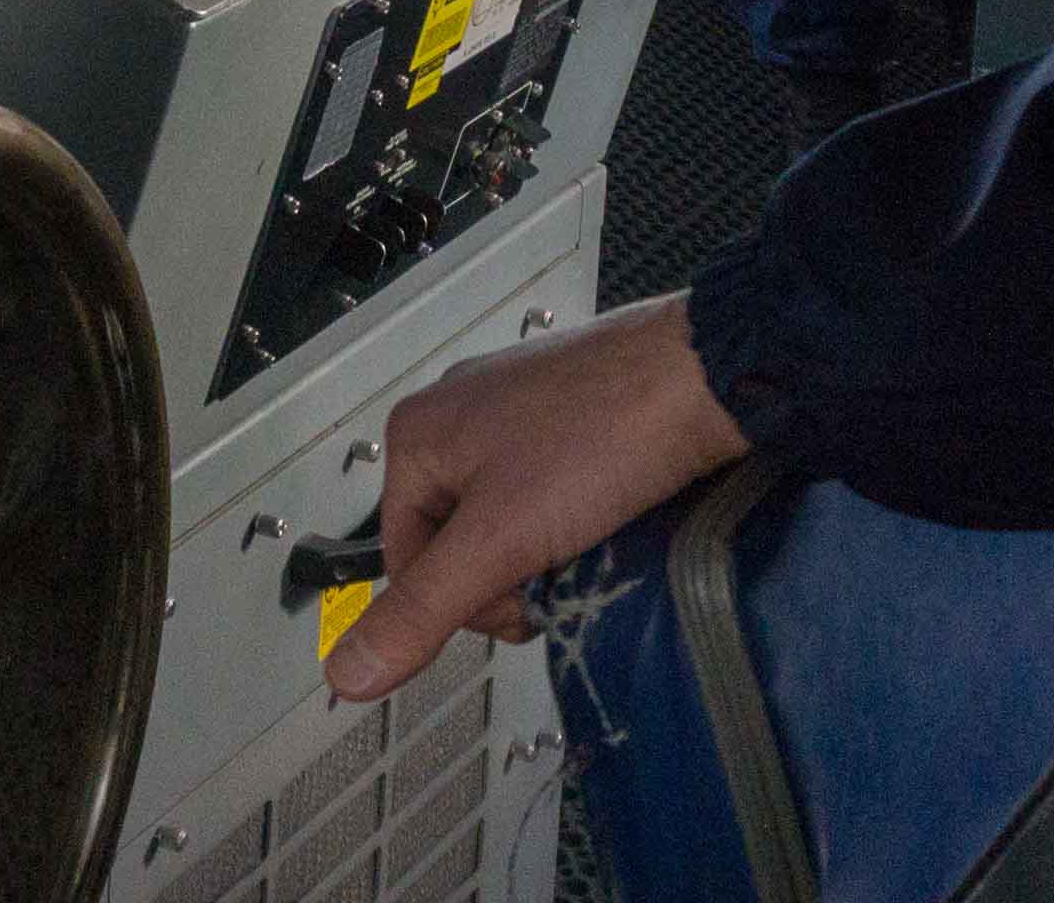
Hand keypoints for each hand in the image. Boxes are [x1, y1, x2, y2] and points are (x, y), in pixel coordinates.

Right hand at [322, 295, 751, 701]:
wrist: (709, 378)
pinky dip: (579, 520)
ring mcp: (516, 412)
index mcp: (417, 434)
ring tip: (595, 542)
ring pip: (510, 524)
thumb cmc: (599, 442)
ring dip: (548, 554)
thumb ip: (422, 611)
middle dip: (508, 578)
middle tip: (564, 569)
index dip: (461, 605)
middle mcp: (458, 414)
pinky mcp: (571, 416)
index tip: (522, 605)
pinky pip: (552, 494)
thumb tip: (343, 676)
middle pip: (458, 544)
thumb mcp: (500, 540)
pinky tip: (613, 518)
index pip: (405, 563)